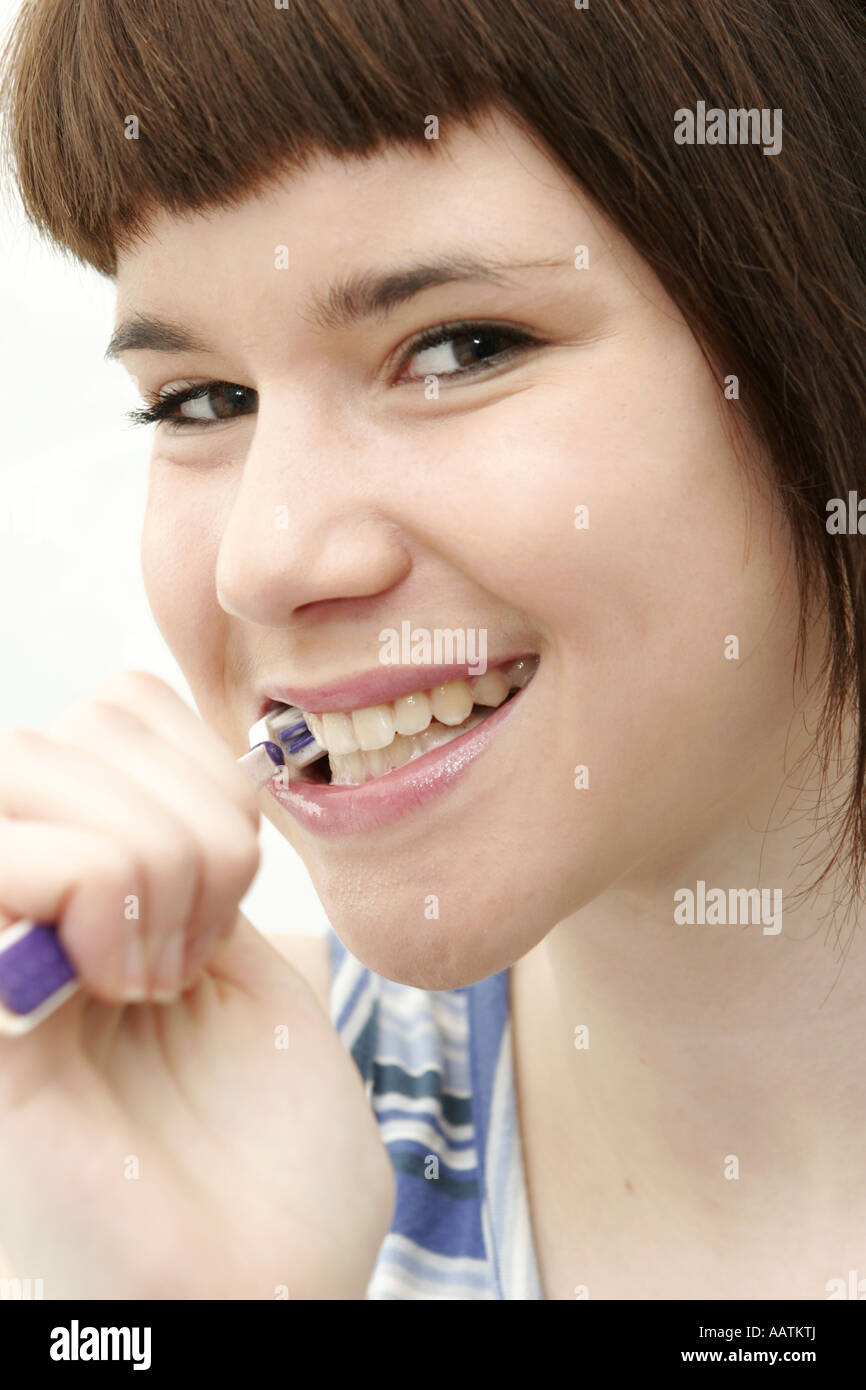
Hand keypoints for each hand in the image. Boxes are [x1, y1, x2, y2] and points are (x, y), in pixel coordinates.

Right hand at [0, 672, 392, 1297]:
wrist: (275, 1277)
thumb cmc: (277, 1135)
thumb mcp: (251, 949)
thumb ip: (190, 836)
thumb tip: (155, 733)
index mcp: (92, 880)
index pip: (110, 705)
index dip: (201, 761)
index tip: (242, 881)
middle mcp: (25, 908)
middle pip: (65, 726)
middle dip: (186, 816)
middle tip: (208, 937)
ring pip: (29, 766)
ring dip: (153, 857)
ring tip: (167, 971)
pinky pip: (14, 865)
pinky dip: (104, 887)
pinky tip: (130, 985)